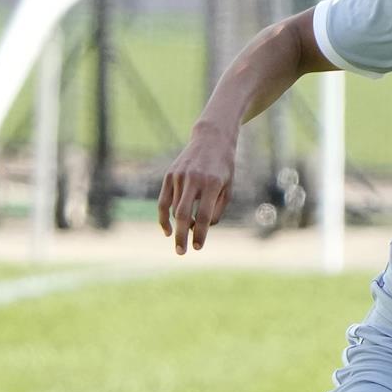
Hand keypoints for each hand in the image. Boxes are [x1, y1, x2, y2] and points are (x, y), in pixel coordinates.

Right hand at [158, 124, 235, 253]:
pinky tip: (167, 229)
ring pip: (173, 208)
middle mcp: (193, 179)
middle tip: (181, 252)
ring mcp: (179, 176)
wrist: (211, 139)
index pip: (204, 215)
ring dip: (175, 226)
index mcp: (212, 184)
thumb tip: (201, 228)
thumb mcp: (228, 188)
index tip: (198, 247)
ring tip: (178, 240)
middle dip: (181, 235)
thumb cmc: (224, 168)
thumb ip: (217, 210)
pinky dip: (163, 216)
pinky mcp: (169, 175)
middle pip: (183, 214)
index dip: (200, 233)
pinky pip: (163, 200)